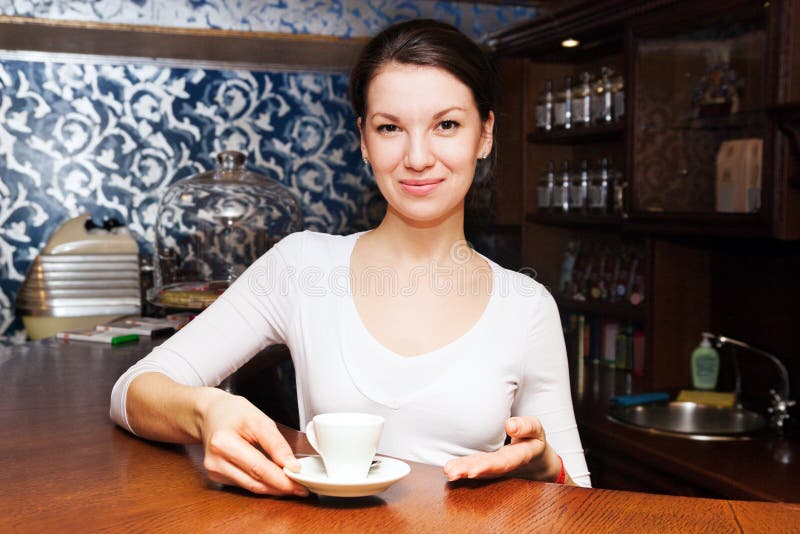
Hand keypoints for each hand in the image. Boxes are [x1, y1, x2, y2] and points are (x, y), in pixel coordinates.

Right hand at [199, 390, 308, 496]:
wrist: (211, 413)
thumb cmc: (234, 412)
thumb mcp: (259, 420)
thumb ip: (277, 444)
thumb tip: (292, 466)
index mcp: (224, 442)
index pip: (258, 468)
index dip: (281, 479)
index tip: (300, 484)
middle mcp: (215, 460)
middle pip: (254, 481)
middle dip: (280, 487)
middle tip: (300, 488)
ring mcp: (214, 470)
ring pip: (250, 487)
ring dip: (272, 489)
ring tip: (291, 486)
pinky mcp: (216, 476)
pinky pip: (243, 484)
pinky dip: (261, 484)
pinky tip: (273, 481)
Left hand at [443, 416, 560, 481]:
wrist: (536, 459)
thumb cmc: (534, 440)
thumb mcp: (536, 429)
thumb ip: (526, 426)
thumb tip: (510, 425)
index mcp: (520, 457)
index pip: (504, 463)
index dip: (489, 467)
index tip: (473, 471)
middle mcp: (506, 465)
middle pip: (487, 469)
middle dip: (469, 471)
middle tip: (452, 472)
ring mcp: (495, 466)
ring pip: (479, 469)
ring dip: (463, 471)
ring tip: (449, 472)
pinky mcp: (487, 464)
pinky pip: (475, 466)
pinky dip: (463, 468)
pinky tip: (449, 469)